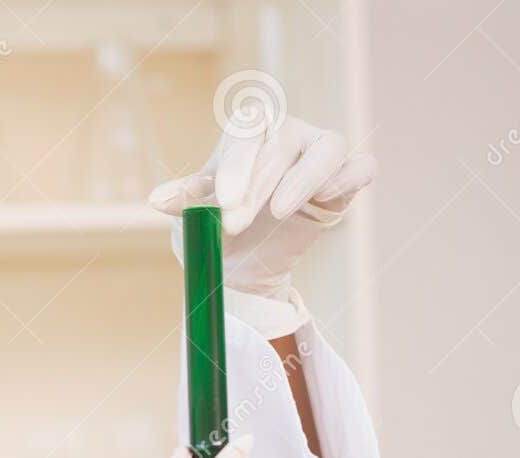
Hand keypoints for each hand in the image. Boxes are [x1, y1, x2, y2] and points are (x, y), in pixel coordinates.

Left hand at [148, 114, 375, 338]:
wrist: (241, 266)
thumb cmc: (215, 229)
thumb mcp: (193, 218)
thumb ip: (185, 202)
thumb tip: (158, 199)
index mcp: (248, 134)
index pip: (248, 130)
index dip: (238, 163)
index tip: (225, 202)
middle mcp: (287, 135)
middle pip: (282, 143)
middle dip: (257, 186)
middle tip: (233, 225)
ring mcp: (319, 155)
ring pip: (328, 148)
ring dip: (304, 179)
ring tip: (279, 211)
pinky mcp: (345, 181)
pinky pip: (361, 167)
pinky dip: (347, 178)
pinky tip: (324, 199)